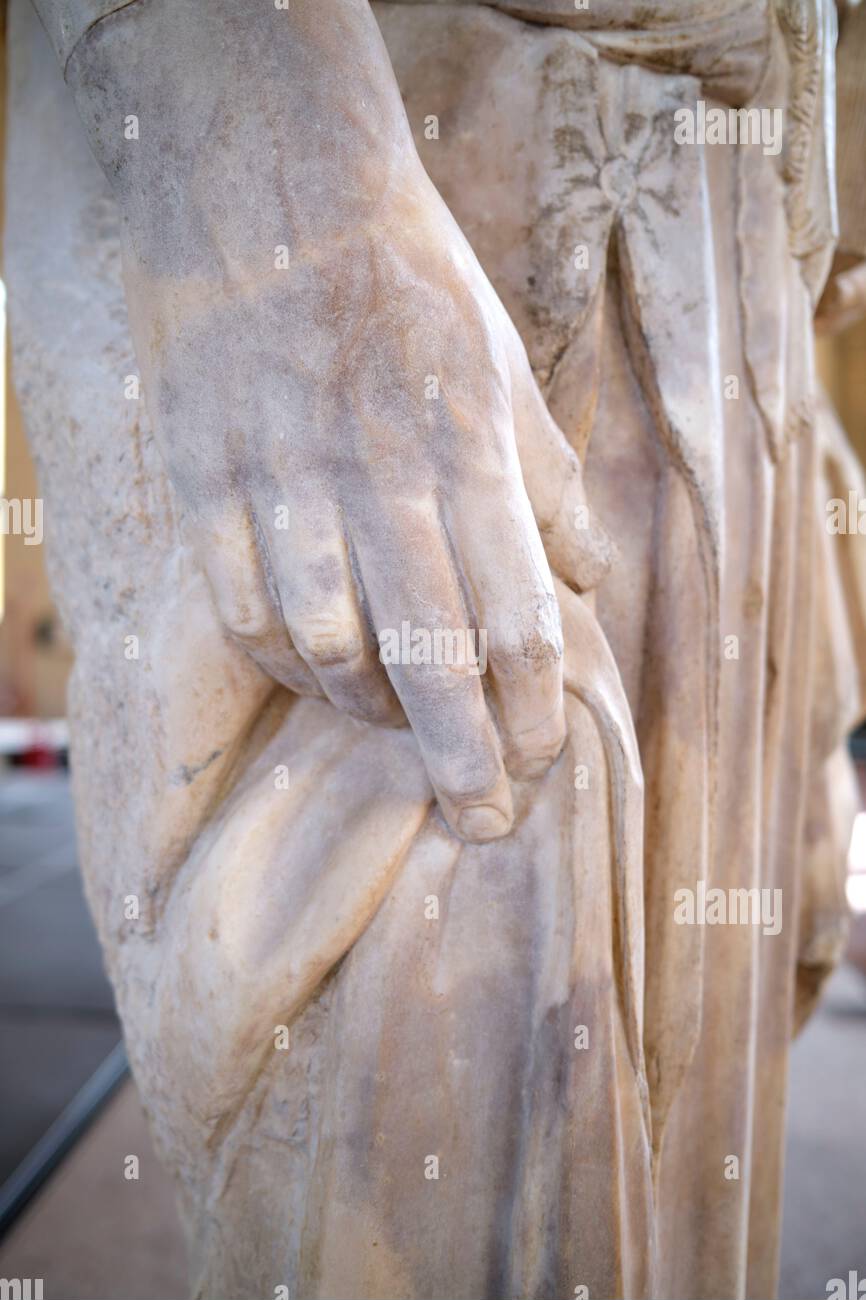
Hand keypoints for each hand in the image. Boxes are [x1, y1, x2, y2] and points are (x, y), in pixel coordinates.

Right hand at [123, 169, 609, 842]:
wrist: (275, 197)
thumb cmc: (410, 289)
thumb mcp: (507, 370)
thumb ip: (548, 486)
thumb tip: (590, 585)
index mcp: (469, 449)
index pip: (518, 616)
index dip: (535, 710)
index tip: (541, 764)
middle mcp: (380, 474)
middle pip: (431, 656)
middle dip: (464, 758)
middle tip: (481, 824)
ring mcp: (286, 480)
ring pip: (330, 649)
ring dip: (371, 711)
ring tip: (398, 729)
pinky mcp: (210, 482)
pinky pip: (246, 610)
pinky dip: (286, 666)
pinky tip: (316, 676)